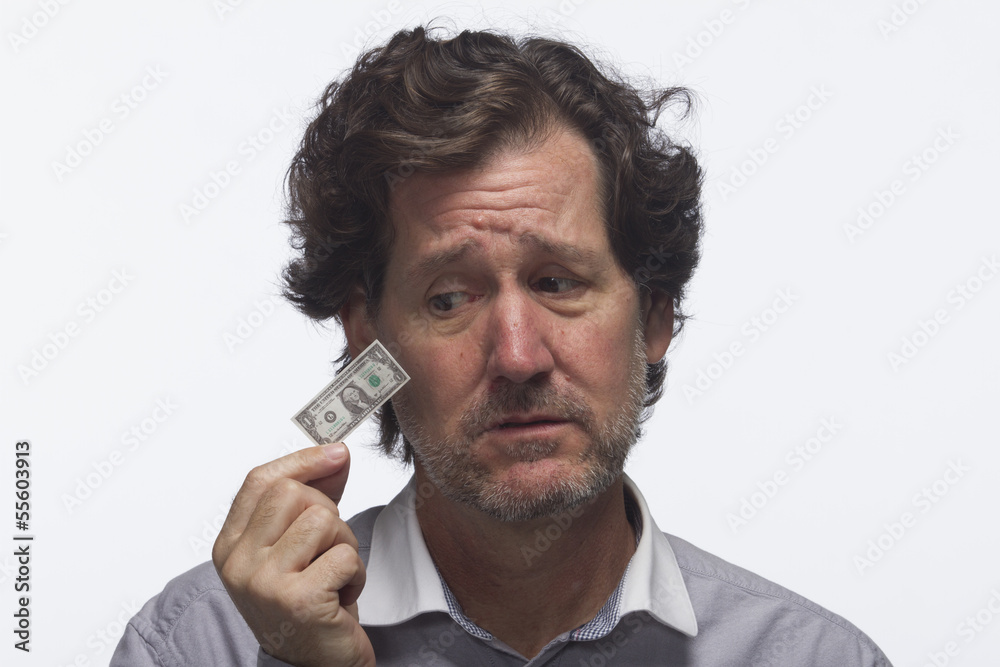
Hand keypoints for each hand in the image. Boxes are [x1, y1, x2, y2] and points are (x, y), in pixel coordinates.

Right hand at [212, 443, 374, 666]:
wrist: (314, 666)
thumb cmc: (309, 601)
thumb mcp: (301, 545)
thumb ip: (313, 497)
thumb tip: (336, 453)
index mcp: (230, 546)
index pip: (260, 480)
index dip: (303, 460)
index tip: (336, 454)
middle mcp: (238, 563)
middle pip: (294, 494)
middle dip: (328, 514)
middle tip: (328, 552)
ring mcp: (263, 582)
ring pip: (323, 521)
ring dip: (344, 547)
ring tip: (333, 577)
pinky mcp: (297, 600)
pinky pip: (345, 556)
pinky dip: (355, 575)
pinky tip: (341, 598)